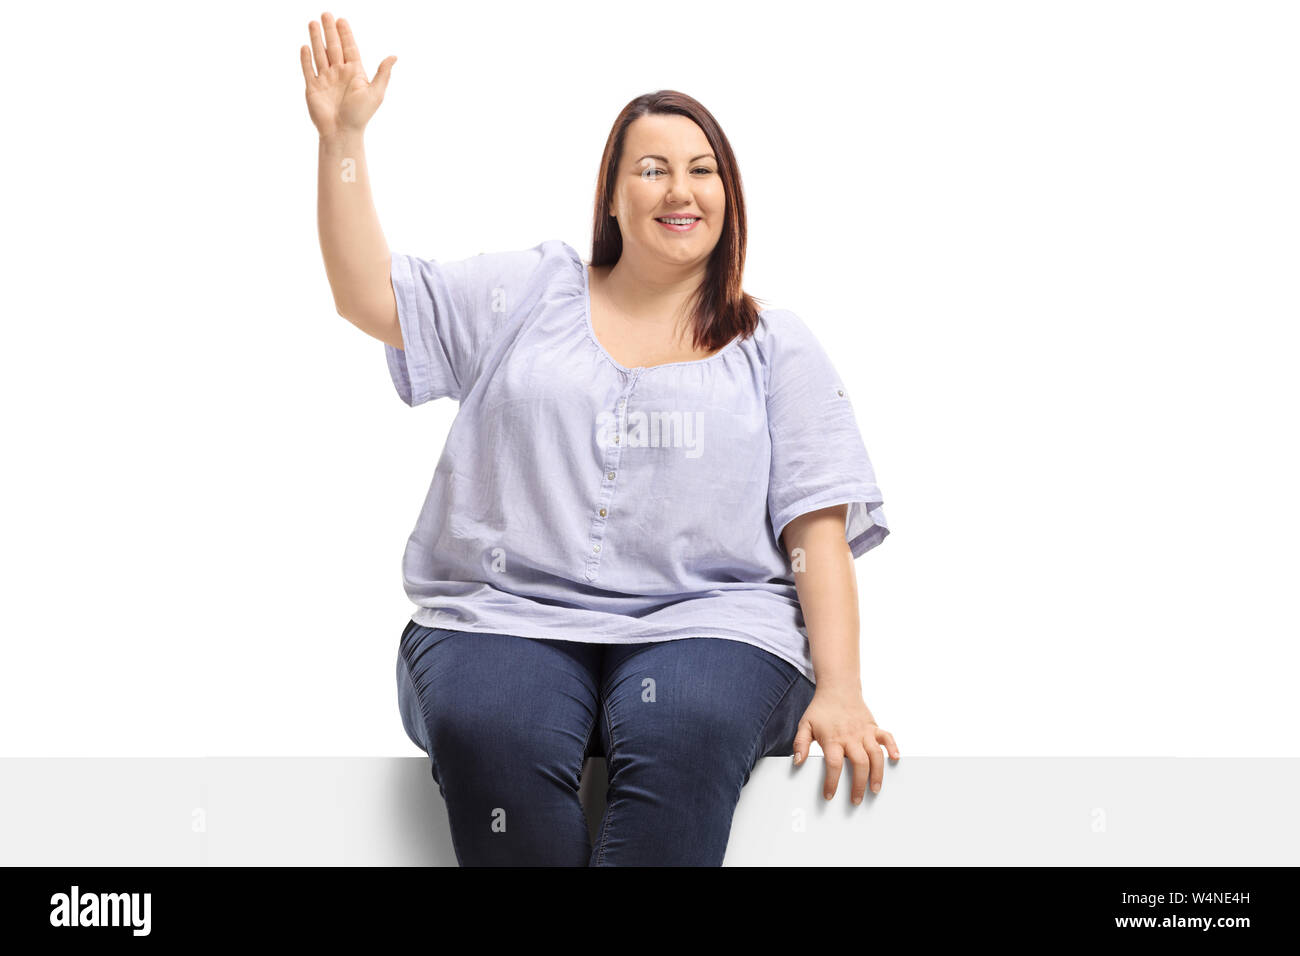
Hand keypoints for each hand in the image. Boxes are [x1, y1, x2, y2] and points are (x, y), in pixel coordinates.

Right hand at [300, 12, 395, 137]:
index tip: (341, 20)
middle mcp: (339, 74)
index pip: (349, 48)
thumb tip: (394, 56)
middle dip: (329, 30)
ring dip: (316, 39)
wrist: (341, 132)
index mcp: (354, 73)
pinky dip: (306, 58)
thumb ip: (383, 73)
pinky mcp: (312, 88)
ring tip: (312, 22)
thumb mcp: (375, 93)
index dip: (345, 34)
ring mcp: (325, 80)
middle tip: (325, 14)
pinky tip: (305, 47)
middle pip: (333, 47)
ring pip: (320, 54)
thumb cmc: (360, 115)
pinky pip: (308, 69)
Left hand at [793, 685, 899, 803]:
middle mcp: (851, 736)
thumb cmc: (821, 709)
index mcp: (833, 738)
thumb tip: (797, 762)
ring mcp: (864, 732)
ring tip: (875, 789)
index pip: (833, 764)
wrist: (837, 688)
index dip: (832, 782)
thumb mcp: (805, 724)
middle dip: (859, 784)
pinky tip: (895, 759)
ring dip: (878, 773)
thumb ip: (800, 743)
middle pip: (859, 763)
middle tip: (857, 799)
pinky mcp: (873, 727)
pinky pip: (887, 737)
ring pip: (875, 754)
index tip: (829, 795)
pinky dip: (892, 747)